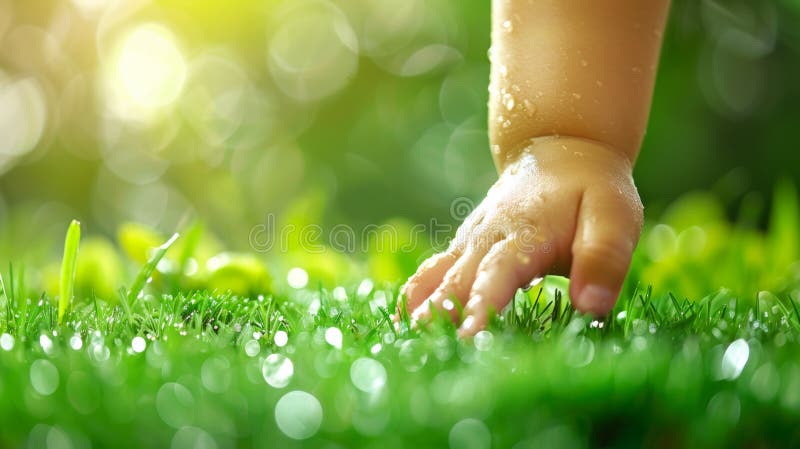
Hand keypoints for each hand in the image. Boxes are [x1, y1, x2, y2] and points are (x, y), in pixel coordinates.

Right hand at [400, 137, 643, 335]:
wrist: (560, 149)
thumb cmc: (592, 189)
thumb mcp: (614, 217)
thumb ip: (603, 259)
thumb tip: (591, 307)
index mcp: (525, 233)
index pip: (498, 273)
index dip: (482, 305)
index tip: (468, 337)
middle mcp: (488, 237)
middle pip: (458, 279)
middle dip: (442, 316)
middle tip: (426, 350)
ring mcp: (470, 240)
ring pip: (437, 275)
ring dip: (421, 307)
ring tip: (404, 339)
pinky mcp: (464, 246)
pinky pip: (432, 271)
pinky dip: (416, 294)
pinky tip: (403, 321)